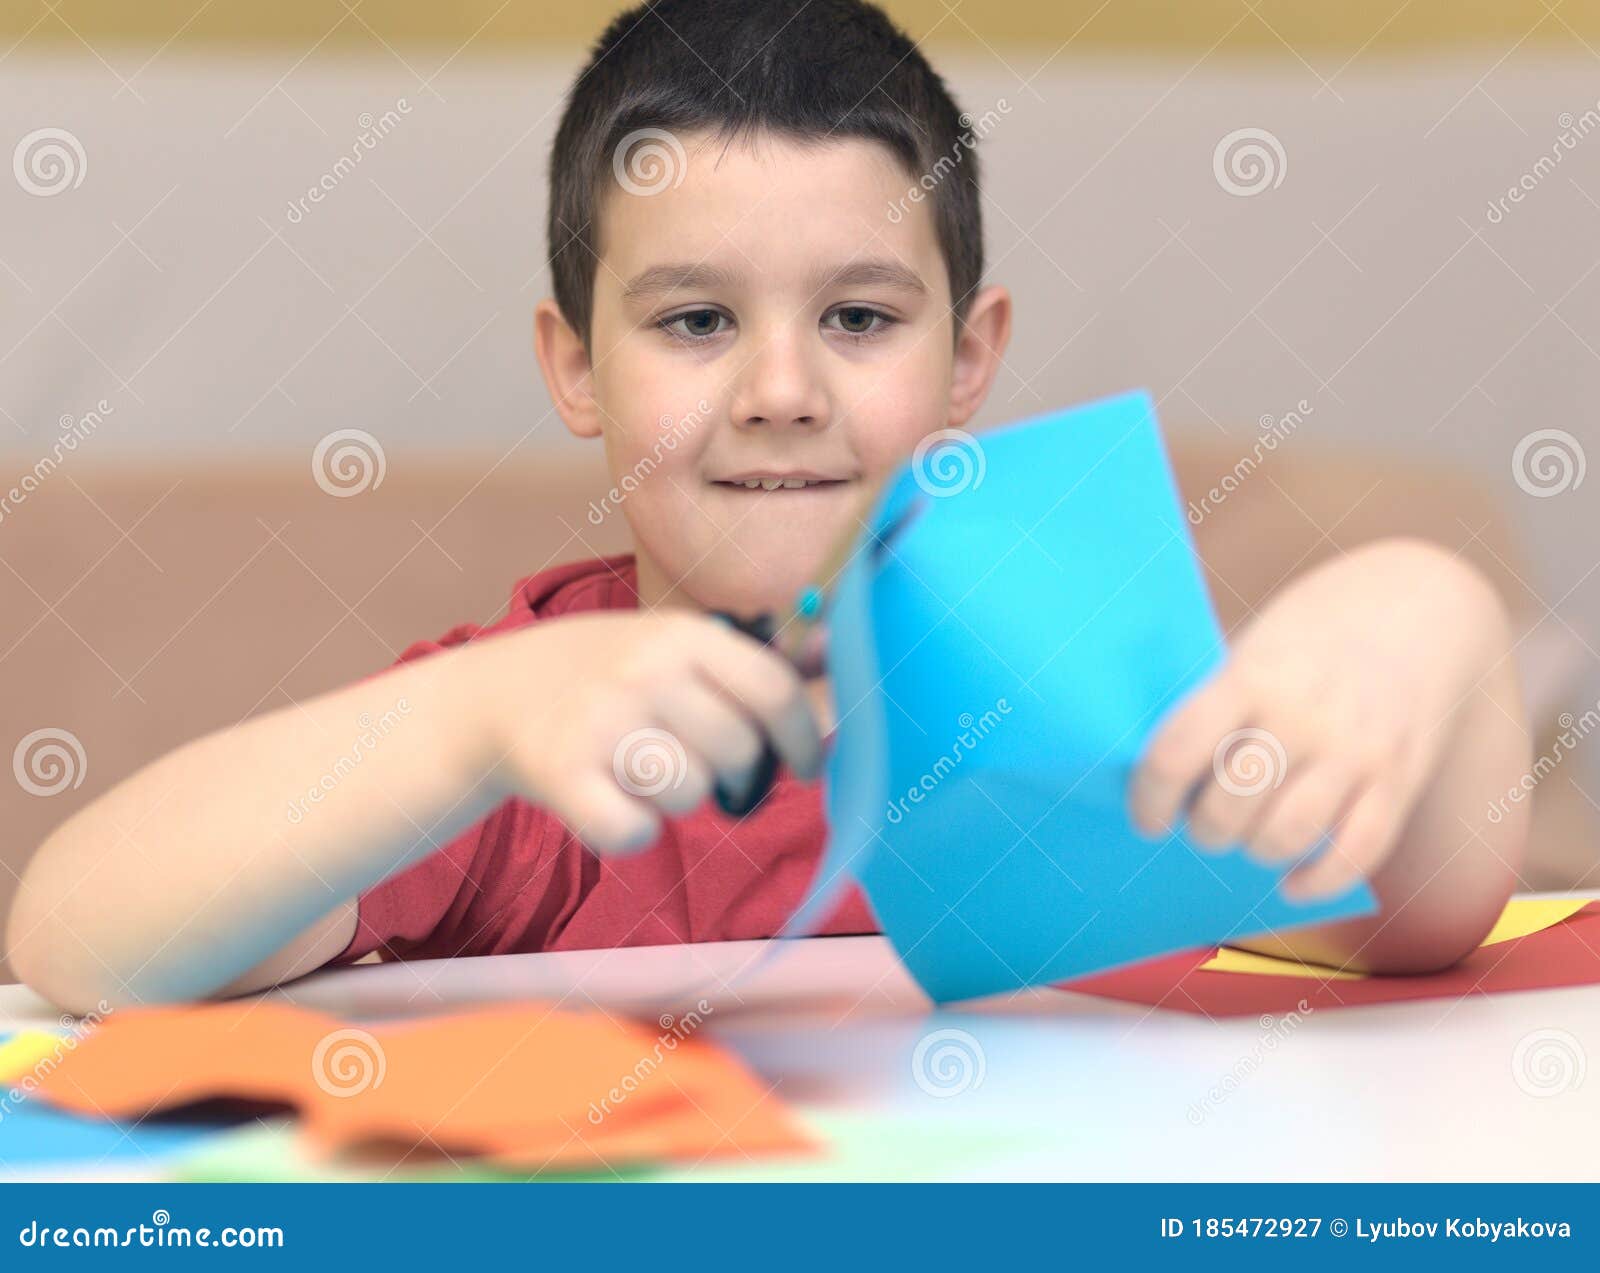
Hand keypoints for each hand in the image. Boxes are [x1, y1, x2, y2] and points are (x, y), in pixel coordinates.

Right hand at [464, 611, 823, 851]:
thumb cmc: (605, 675)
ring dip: (677, 799)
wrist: (493, 696)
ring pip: (692, 796)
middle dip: (732, 774)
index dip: (803, 739)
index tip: (806, 769)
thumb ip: (752, 667)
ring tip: (640, 770)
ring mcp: (600, 723)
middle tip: (694, 763)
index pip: (772, 689)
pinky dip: (631, 831)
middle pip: (740, 753)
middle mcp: (643, 671)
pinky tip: (610, 799)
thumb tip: (841, 671)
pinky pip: (637, 833)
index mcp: (680, 634)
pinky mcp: (562, 776)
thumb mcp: (672, 647)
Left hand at [1128, 539, 1508, 900]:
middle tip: (1203, 820)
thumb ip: (1216, 705)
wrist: (1421, 606)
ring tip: (1247, 837)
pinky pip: (1356, 854)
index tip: (1147, 817)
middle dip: (1203, 829)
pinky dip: (1317, 881)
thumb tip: (1162, 779)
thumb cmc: (1314, 635)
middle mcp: (1303, 716)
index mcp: (1252, 676)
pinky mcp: (1401, 780)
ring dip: (1253, 851)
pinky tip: (1292, 881)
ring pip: (1284, 836)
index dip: (1148, 798)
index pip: (1177, 752)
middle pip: (1227, 807)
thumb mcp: (1255, 646)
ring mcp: (1356, 751)